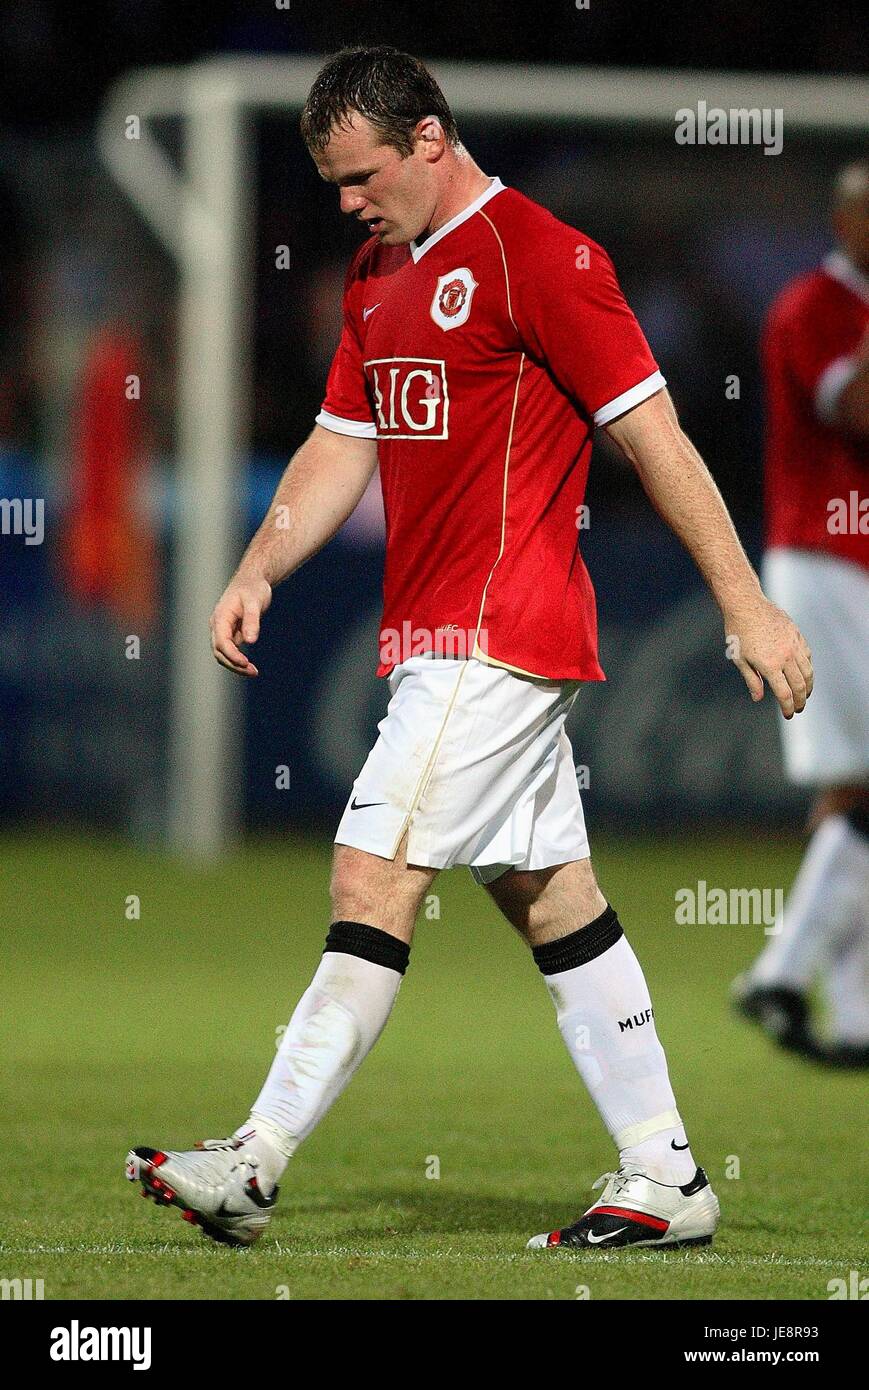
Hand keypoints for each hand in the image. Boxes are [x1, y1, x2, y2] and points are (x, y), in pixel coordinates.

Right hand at [210, 575, 271, 675]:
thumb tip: (250, 641)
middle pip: (219, 652)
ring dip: (236, 665)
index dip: (232, 655)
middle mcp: (218, 625)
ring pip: (223, 654)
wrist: (252, 580)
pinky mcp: (230, 633)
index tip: (246, 663)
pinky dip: (238, 660)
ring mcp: (223, 630)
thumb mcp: (255, 602)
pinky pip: (230, 651)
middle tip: (254, 672)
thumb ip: (252, 620)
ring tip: (254, 672)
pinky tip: (250, 666)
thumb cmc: (253, 588)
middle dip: (234, 664)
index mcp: (220, 617)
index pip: (221, 642)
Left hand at [723, 595, 812, 718]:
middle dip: (801, 700)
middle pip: (800, 685)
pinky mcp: (797, 634)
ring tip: (805, 694)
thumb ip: (751, 680)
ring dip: (808, 686)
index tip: (789, 714)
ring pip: (808, 670)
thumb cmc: (738, 632)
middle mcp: (786, 656)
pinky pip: (807, 655)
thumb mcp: (740, 659)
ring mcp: (794, 644)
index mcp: (770, 665)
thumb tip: (759, 698)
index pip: (785, 694)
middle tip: (799, 709)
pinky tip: (804, 674)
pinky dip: (808, 667)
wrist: (746, 604)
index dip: (788, 707)